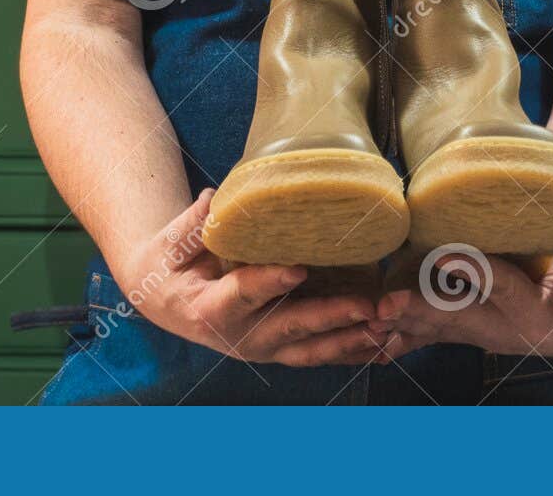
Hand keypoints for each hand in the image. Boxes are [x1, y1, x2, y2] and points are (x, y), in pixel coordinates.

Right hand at [112, 189, 389, 366]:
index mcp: (210, 309)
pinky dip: (353, 352)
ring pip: (312, 350)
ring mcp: (264, 348)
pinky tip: (385, 346)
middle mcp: (241, 337)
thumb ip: (193, 226)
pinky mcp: (282, 349)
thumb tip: (213, 199)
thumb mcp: (170, 246)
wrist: (165, 300)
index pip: (243, 294)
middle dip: (331, 317)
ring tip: (387, 327)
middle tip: (366, 306)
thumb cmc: (169, 265)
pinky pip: (320, 354)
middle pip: (290, 328)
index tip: (298, 269)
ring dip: (352, 341)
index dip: (270, 283)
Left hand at [374, 242, 552, 359]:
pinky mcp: (465, 327)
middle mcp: (501, 331)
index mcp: (536, 317)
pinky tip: (370, 334)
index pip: (504, 290)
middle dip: (419, 311)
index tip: (446, 254)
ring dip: (399, 322)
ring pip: (435, 326)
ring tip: (368, 316)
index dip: (476, 271)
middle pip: (456, 317)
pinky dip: (399, 333)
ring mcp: (480, 332)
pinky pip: (428, 333)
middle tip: (384, 306)